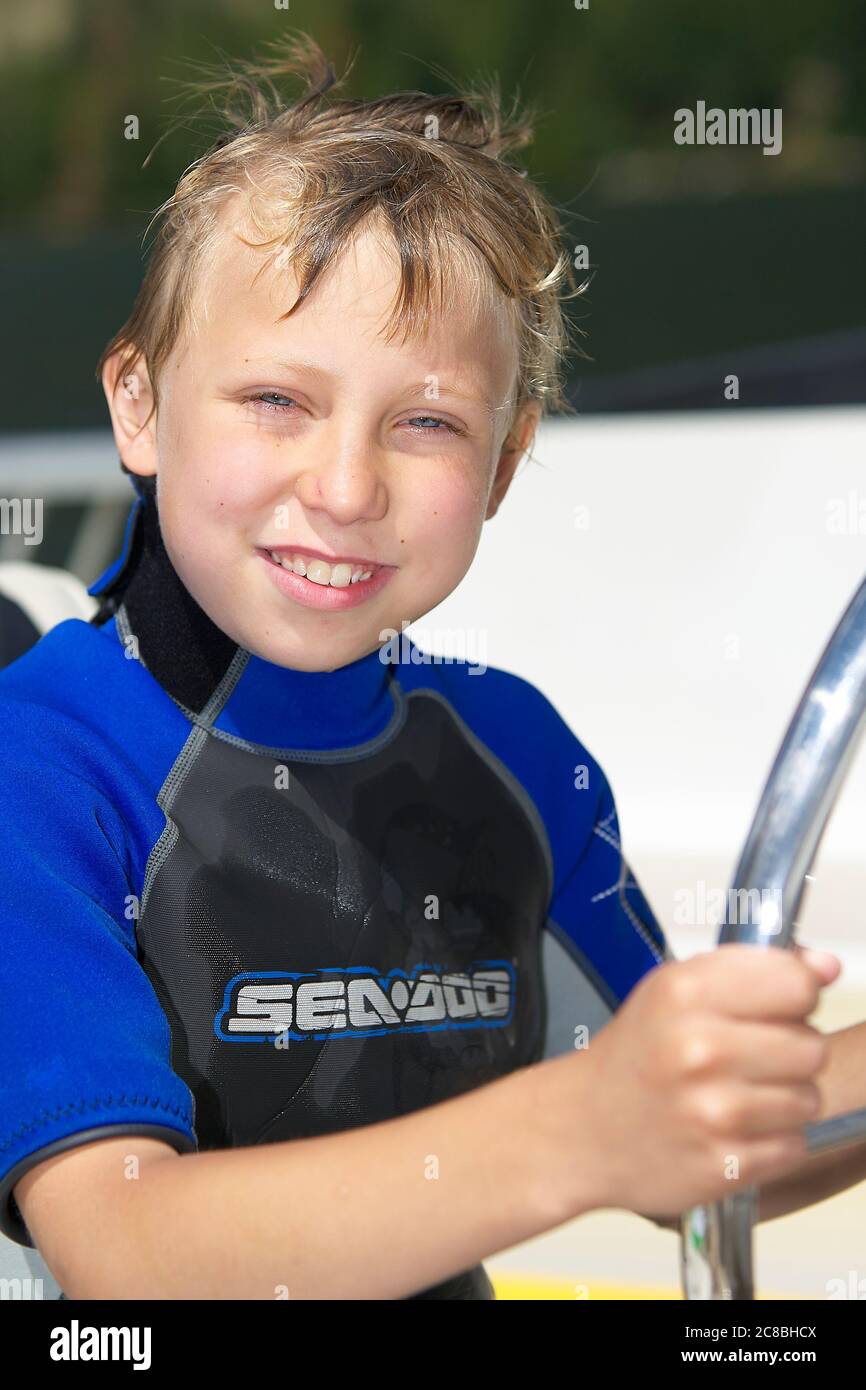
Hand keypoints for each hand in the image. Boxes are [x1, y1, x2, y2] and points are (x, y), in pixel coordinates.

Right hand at [551, 942, 837, 1218]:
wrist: (582, 1128)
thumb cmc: (636, 1055)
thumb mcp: (676, 989)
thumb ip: (754, 969)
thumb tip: (825, 966)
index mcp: (685, 993)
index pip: (798, 985)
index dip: (796, 996)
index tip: (777, 1006)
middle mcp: (698, 1049)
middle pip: (812, 1046)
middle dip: (790, 1052)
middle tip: (750, 1057)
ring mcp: (711, 1111)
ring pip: (808, 1099)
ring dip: (783, 1099)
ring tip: (739, 1094)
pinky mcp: (723, 1164)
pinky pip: (793, 1145)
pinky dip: (771, 1140)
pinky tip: (733, 1128)